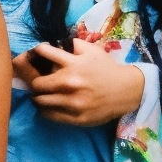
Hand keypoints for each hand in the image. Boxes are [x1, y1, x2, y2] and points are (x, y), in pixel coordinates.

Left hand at [17, 42, 145, 124]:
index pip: (44, 52)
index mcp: (72, 64)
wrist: (126, 90)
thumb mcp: (92, 50)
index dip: (36, 52)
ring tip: (41, 96)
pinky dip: (46, 111)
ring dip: (38, 97)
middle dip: (35, 81)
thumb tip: (56, 42)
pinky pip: (51, 116)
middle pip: (37, 83)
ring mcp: (73, 102)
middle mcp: (70, 83)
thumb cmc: (106, 68)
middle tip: (38, 83)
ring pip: (41, 102)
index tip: (37, 56)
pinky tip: (49, 107)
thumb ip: (73, 44)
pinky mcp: (76, 118)